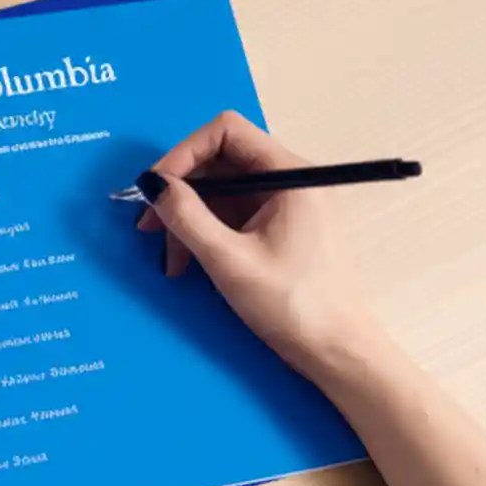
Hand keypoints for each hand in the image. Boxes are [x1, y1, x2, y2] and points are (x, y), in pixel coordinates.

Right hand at [137, 111, 379, 381]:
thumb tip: (152, 185)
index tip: (156, 189)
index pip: (226, 132)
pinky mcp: (277, 229)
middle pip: (219, 161)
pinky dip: (204, 234)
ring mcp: (283, 205)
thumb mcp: (230, 260)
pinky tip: (187, 263)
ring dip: (187, 219)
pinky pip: (231, 216)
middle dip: (179, 191)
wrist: (337, 352)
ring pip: (220, 192)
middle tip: (148, 226)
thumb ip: (187, 217)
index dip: (184, 153)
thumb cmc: (293, 305)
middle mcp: (289, 180)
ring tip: (170, 259)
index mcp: (290, 175)